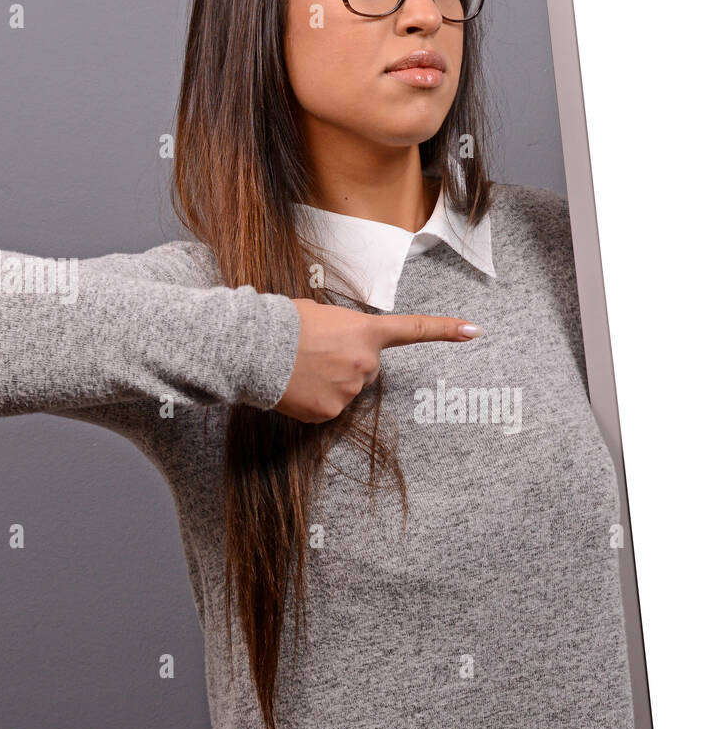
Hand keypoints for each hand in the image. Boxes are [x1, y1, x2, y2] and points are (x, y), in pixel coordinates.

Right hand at [273, 297, 482, 423]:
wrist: (253, 348)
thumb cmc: (283, 323)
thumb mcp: (321, 315)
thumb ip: (344, 332)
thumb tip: (339, 351)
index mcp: (366, 332)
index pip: (413, 330)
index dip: (446, 329)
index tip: (475, 330)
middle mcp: (366, 364)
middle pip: (365, 369)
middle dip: (344, 362)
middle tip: (313, 351)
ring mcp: (349, 392)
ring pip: (345, 390)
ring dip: (326, 380)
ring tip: (299, 365)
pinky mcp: (329, 413)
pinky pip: (326, 408)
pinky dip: (312, 400)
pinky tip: (294, 385)